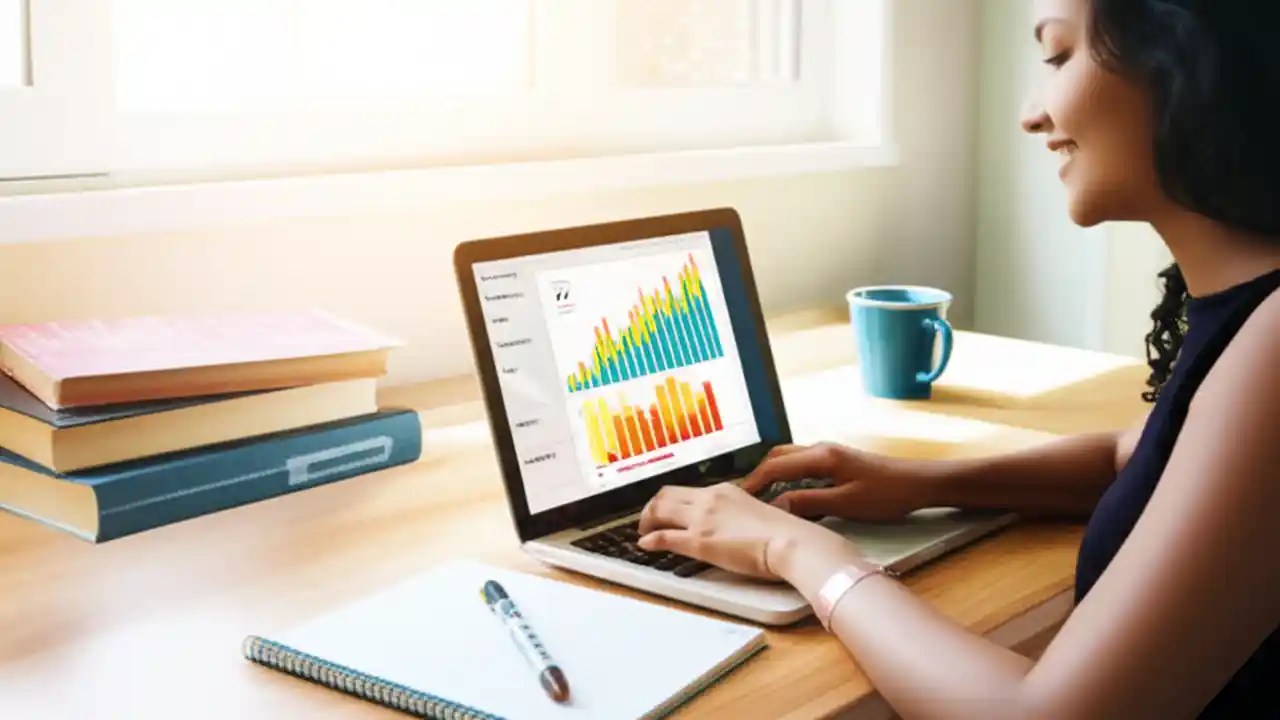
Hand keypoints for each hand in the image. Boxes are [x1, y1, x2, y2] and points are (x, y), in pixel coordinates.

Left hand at [636, 483, 862, 582]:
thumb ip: (738, 513)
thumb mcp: (756, 512)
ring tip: (643, 532)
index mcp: (724, 490)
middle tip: (647, 520)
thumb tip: (733, 524)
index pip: (687, 490)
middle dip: (651, 507)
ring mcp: (702, 519)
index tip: (666, 510)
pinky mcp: (699, 541)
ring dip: (646, 521)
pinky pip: (664, 537)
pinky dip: (650, 540)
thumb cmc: (783, 533)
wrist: (790, 542)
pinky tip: (645, 545)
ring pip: (659, 511)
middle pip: (665, 495)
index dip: (670, 500)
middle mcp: (709, 499)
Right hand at [740, 443, 934, 521]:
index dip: (753, 482)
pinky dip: (787, 477)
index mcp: (821, 457)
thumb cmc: (887, 495)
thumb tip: (775, 506)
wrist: (920, 483)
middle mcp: (821, 449)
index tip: (736, 498)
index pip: (775, 466)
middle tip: (743, 498)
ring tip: (758, 498)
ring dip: (772, 475)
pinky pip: (802, 466)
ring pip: (789, 459)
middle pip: (778, 456)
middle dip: (758, 475)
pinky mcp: (836, 462)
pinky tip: (787, 496)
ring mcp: (829, 454)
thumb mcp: (846, 504)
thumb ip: (809, 503)